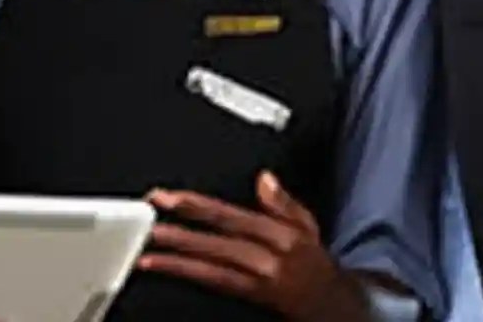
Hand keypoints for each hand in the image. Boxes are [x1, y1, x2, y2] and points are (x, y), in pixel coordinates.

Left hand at [140, 172, 369, 320]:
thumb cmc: (315, 264)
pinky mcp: (253, 298)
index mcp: (280, 233)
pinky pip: (216, 285)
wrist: (335, 305)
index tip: (169, 198)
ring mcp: (259, 280)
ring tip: (146, 253)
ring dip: (176, 259)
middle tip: (147, 223)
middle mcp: (268, 257)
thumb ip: (283, 202)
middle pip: (217, 242)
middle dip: (179, 232)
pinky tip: (165, 269)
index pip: (231, 216)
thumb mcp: (308, 225)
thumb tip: (265, 178)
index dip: (198, 207)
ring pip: (212, 267)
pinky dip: (187, 276)